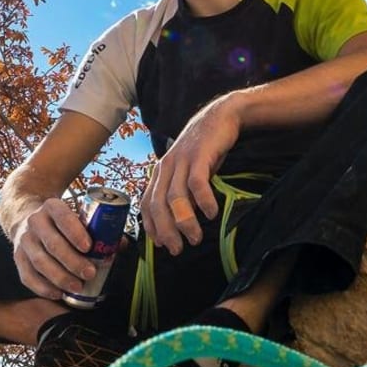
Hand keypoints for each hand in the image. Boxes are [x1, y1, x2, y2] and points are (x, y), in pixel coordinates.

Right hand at [9, 198, 93, 299]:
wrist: (27, 218)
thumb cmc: (62, 222)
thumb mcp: (76, 215)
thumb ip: (99, 228)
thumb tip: (121, 245)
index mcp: (52, 207)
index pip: (63, 217)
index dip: (75, 233)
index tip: (89, 247)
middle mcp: (34, 222)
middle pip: (53, 244)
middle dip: (73, 261)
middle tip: (90, 273)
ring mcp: (24, 241)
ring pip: (40, 262)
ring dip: (60, 277)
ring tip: (77, 287)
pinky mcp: (17, 258)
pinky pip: (28, 276)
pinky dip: (43, 288)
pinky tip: (58, 293)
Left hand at [142, 96, 240, 254]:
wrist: (219, 116)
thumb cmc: (203, 149)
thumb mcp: (186, 171)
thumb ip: (181, 192)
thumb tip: (179, 222)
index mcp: (160, 172)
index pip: (147, 203)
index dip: (151, 226)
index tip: (161, 244)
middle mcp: (166, 167)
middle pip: (158, 204)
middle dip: (166, 230)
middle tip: (177, 249)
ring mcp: (182, 161)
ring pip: (176, 197)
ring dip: (184, 221)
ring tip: (196, 238)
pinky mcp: (200, 156)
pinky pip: (198, 182)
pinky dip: (203, 200)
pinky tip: (211, 213)